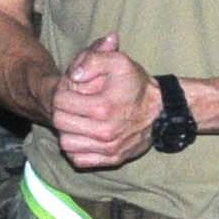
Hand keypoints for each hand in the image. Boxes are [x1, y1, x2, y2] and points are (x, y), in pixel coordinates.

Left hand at [50, 35, 157, 169]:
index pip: (59, 101)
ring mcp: (108, 149)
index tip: (71, 88)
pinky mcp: (112, 160)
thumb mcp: (118, 61)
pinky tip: (83, 134)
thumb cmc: (135, 84)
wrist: (159, 110)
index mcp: (102, 107)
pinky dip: (76, 148)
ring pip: (66, 144)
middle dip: (61, 109)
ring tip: (77, 118)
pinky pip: (79, 159)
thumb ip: (93, 59)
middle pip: (59, 123)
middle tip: (71, 103)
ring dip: (67, 130)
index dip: (61, 90)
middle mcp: (105, 132)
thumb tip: (73, 74)